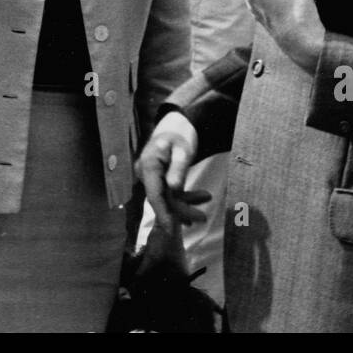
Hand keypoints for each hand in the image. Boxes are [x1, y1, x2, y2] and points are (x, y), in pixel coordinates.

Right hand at [135, 112, 207, 226]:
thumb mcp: (183, 149)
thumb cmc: (181, 133)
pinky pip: (169, 191)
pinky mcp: (158, 177)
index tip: (171, 230)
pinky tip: (198, 200)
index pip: (154, 195)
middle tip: (202, 218)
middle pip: (161, 199)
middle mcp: (145, 172)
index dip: (163, 213)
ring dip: (185, 203)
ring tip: (207, 199)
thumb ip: (178, 169)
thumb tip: (174, 188)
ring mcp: (151, 176)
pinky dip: (183, 197)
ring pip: (166, 197)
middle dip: (181, 210)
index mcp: (149, 165)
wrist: (178, 122)